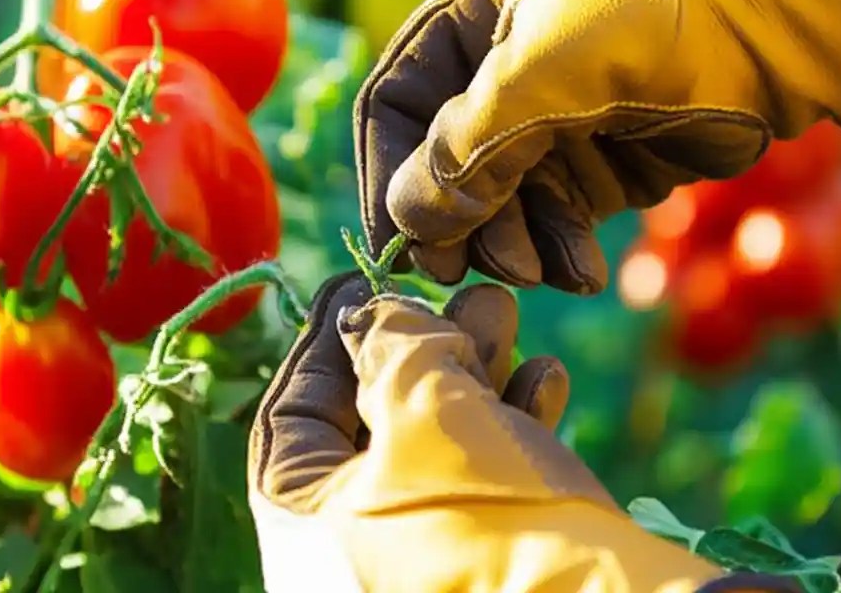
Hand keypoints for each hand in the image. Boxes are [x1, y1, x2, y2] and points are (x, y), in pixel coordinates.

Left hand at [247, 272, 799, 591]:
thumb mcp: (424, 408)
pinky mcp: (487, 559)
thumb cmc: (485, 511)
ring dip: (476, 371)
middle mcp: (348, 551)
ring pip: (437, 444)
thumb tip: (372, 313)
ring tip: (509, 313)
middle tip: (463, 293)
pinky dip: (510, 425)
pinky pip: (483, 482)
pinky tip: (547, 378)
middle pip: (373, 422)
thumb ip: (390, 344)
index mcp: (303, 526)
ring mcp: (422, 559)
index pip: (292, 412)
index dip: (330, 337)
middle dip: (424, 346)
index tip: (366, 282)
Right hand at [355, 0, 840, 293]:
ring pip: (499, 205)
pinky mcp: (594, 162)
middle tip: (476, 275)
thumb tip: (409, 221)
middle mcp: (500, 70)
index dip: (389, 178)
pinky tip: (586, 274)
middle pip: (445, 167)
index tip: (397, 251)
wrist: (783, 34)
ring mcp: (549, 119)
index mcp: (470, 19)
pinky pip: (553, 221)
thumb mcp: (549, 72)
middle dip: (464, 223)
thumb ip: (468, 145)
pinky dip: (562, 251)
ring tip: (548, 274)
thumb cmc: (661, 23)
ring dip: (516, 247)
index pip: (396, 106)